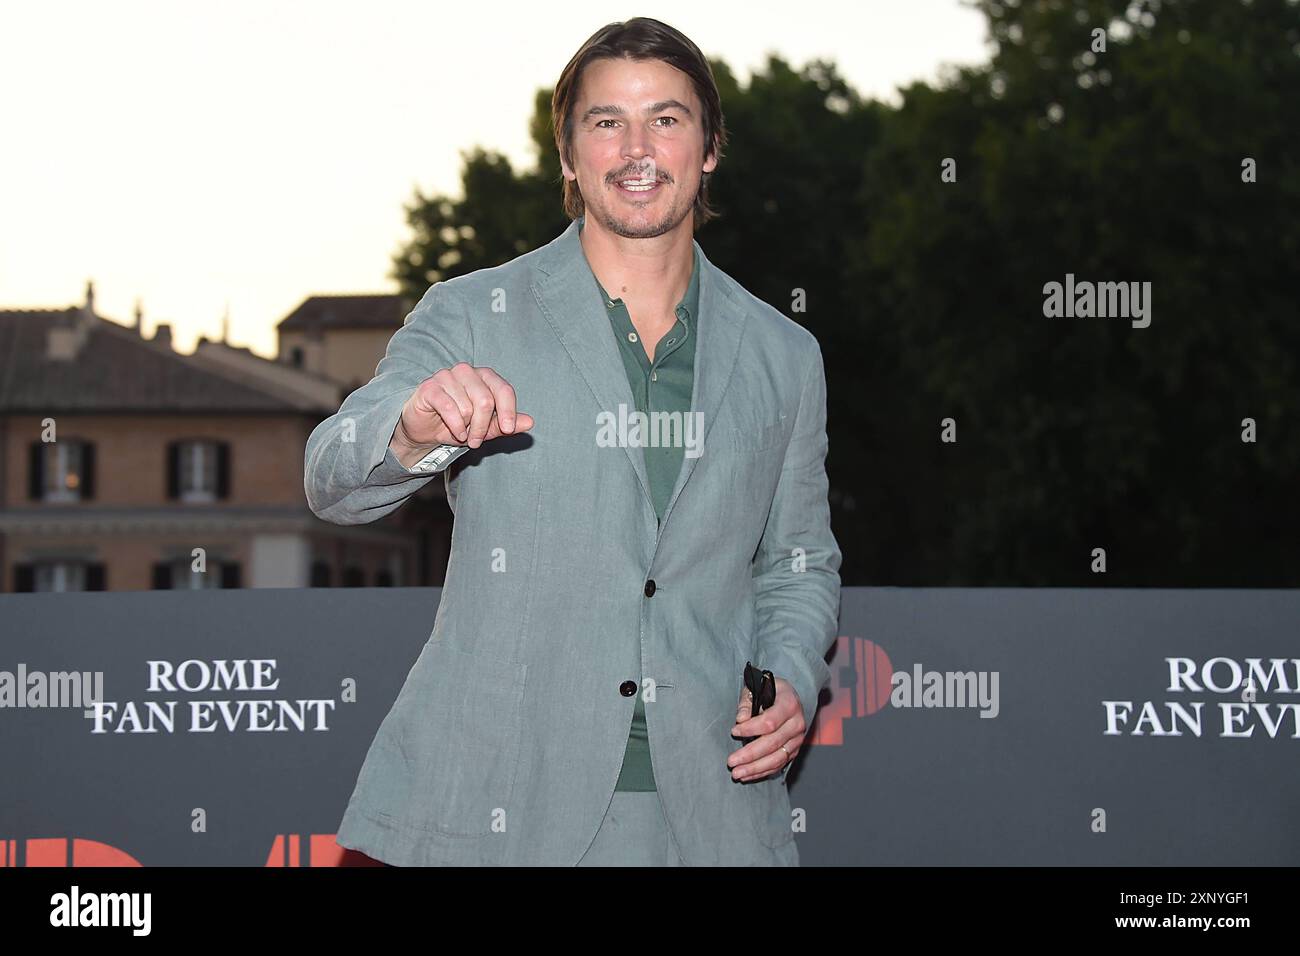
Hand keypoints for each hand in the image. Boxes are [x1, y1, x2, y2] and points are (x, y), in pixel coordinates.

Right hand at [396, 362, 534, 450]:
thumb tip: (530, 422)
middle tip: (477, 441)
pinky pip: (448, 407)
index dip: (509, 411)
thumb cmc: (457, 425)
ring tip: (461, 432)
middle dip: (483, 426)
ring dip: (466, 427)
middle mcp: (466, 372)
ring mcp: (446, 376)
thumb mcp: (486, 428)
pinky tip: (456, 432)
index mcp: (484, 377)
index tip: (508, 430)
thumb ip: (506, 424)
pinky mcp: (429, 387)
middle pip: (486, 400)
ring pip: (467, 406)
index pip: (503, 389)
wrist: (424, 431)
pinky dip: (455, 425)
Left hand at [727, 676, 803, 781]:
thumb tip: (741, 718)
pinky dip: (763, 771)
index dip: (750, 729)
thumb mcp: (758, 687)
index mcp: (789, 704)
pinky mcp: (794, 750)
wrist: (790, 697)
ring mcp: (797, 739)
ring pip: (777, 758)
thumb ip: (747, 702)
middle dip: (750, 755)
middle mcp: (797, 723)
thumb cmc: (770, 691)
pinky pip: (779, 765)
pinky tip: (748, 775)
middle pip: (772, 743)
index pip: (769, 722)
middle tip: (731, 762)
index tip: (733, 731)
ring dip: (755, 768)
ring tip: (737, 774)